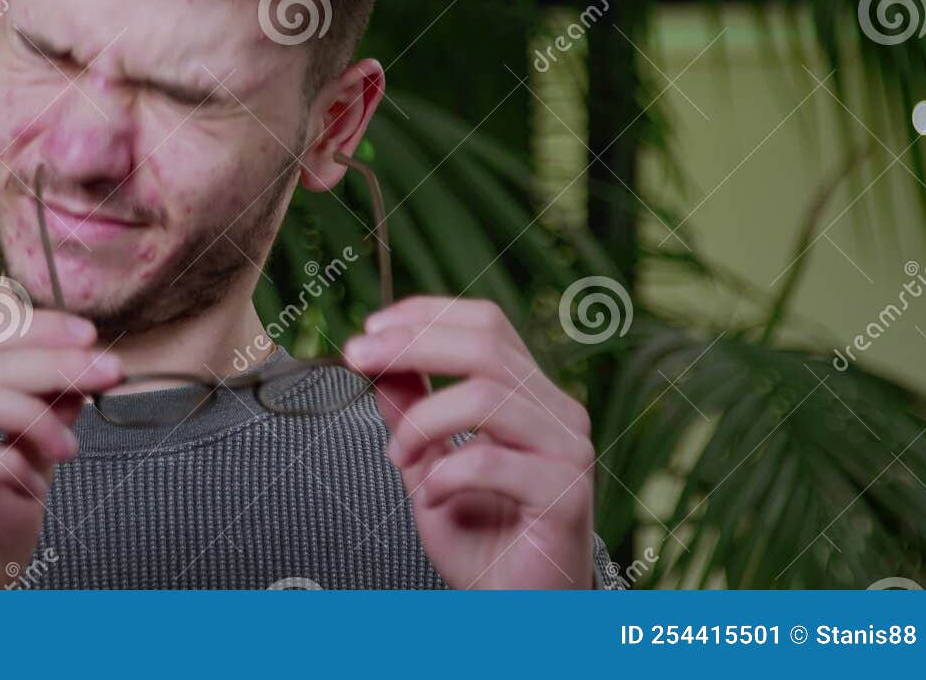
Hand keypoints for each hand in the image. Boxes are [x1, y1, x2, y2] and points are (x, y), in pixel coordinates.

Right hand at [0, 310, 121, 587]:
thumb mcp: (30, 465)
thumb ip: (47, 417)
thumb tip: (82, 372)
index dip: (33, 328)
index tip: (90, 336)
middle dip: (50, 362)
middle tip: (104, 372)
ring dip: (33, 414)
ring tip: (71, 447)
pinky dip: (9, 464)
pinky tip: (34, 484)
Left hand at [344, 296, 596, 588]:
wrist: (518, 610)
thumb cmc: (481, 540)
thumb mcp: (426, 464)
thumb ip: (408, 411)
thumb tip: (376, 358)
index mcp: (529, 395)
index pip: (486, 324)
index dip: (425, 315)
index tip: (368, 329)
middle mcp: (557, 412)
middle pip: (486, 346)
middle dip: (411, 344)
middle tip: (357, 358)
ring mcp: (567, 450)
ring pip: (486, 397)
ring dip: (422, 420)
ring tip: (396, 455)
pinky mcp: (566, 494)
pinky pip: (493, 461)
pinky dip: (446, 474)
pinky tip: (431, 495)